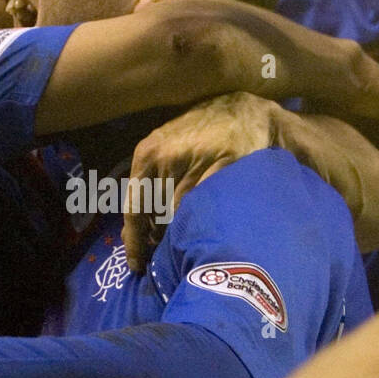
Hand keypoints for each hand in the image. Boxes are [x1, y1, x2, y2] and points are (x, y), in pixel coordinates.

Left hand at [123, 93, 277, 269]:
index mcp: (147, 156)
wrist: (244, 112)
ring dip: (180, 234)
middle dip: (157, 242)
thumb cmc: (202, 135)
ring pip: (179, 215)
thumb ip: (150, 186)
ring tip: (187, 246)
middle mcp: (164, 159)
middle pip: (155, 217)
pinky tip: (205, 229)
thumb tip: (134, 233)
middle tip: (163, 261)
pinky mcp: (221, 166)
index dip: (134, 242)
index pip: (134, 209)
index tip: (137, 265)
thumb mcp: (167, 152)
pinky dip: (201, 221)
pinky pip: (205, 205)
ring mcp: (194, 162)